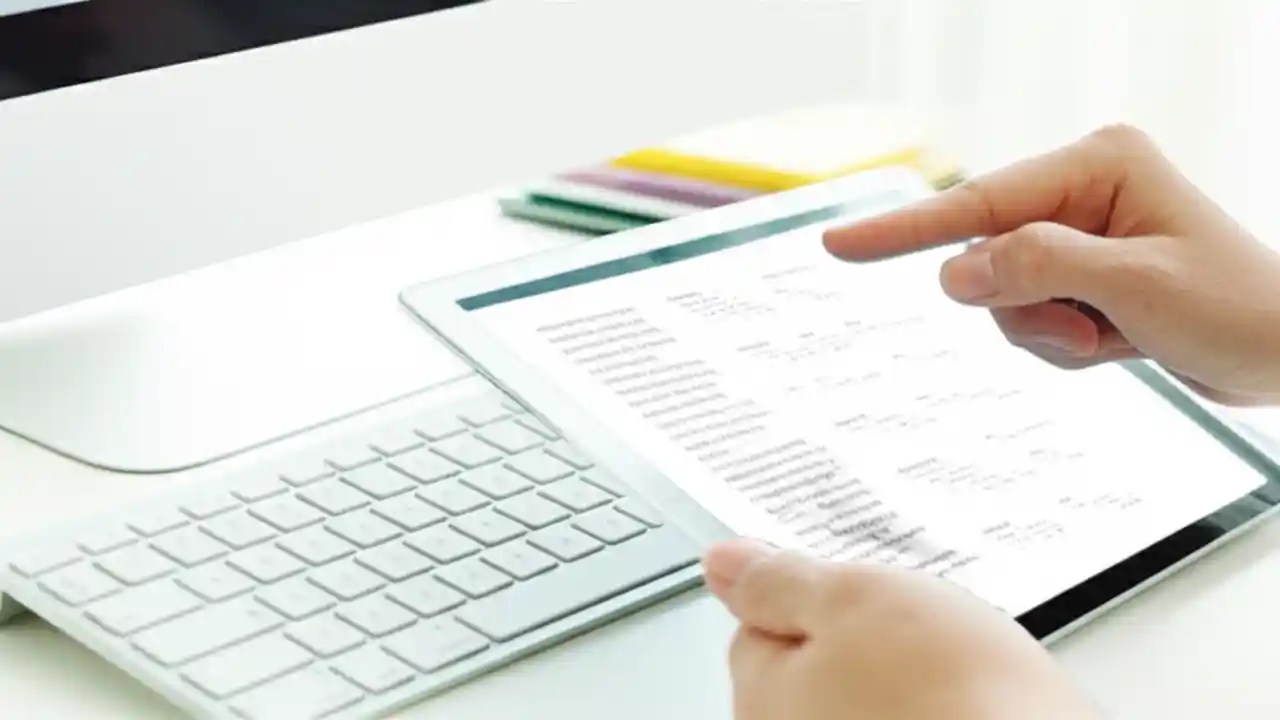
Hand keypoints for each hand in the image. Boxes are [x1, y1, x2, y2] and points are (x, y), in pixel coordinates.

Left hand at [703, 540, 1097, 719]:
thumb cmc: (953, 699)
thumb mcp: (854, 598)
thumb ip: (781, 580)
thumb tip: (724, 564)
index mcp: (763, 702)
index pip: (762, 627)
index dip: (818, 599)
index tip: (862, 595)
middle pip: (815, 670)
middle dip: (863, 644)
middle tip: (921, 635)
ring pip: (869, 700)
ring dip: (908, 681)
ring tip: (962, 676)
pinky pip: (916, 717)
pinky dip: (939, 712)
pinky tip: (977, 710)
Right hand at [823, 124, 1279, 404]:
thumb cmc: (1239, 309)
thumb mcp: (1137, 287)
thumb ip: (1039, 269)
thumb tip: (953, 272)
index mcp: (1098, 165)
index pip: (979, 204)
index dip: (904, 231)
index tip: (839, 246)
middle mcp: (1082, 191)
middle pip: (987, 256)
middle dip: (1027, 307)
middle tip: (1089, 327)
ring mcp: (1079, 234)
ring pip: (1003, 295)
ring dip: (1048, 332)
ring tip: (1113, 336)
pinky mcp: (1082, 274)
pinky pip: (1029, 316)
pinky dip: (1062, 343)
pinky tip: (1116, 341)